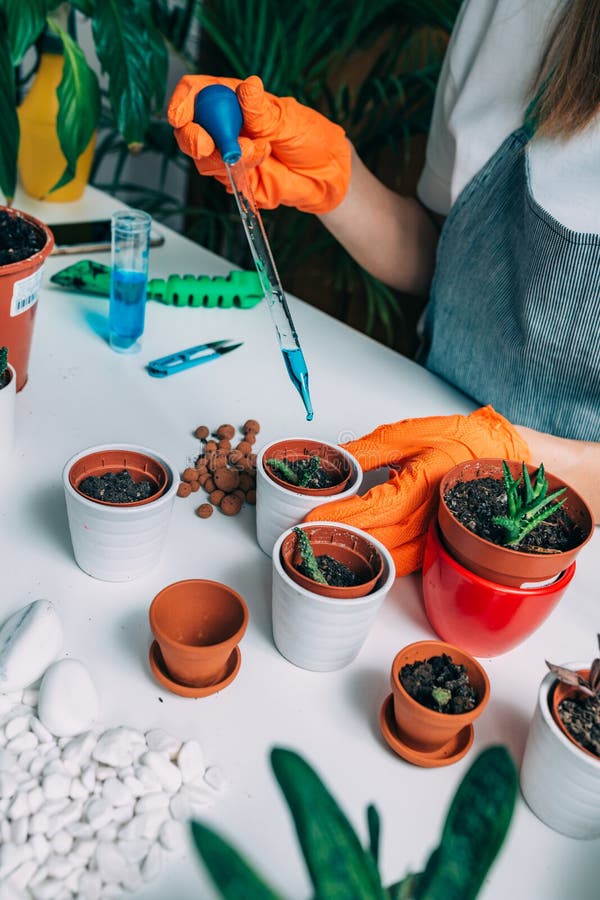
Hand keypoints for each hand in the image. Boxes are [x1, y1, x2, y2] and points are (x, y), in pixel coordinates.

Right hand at [167, 74, 350, 213]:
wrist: (326, 175)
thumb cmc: (311, 137)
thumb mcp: (289, 118)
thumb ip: (263, 110)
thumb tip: (246, 88)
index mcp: (234, 98)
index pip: (196, 93)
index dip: (183, 102)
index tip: (179, 116)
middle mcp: (225, 124)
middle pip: (189, 128)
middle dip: (193, 137)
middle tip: (209, 145)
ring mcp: (228, 152)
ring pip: (203, 156)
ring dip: (225, 155)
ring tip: (257, 151)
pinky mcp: (235, 178)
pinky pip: (222, 176)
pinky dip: (238, 170)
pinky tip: (260, 160)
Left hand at [303, 406, 530, 575]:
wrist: (502, 456)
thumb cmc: (459, 442)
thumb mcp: (409, 434)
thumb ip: (368, 450)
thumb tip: (334, 459)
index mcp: (421, 486)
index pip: (372, 508)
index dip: (341, 514)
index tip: (313, 516)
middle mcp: (429, 517)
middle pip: (378, 538)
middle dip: (342, 538)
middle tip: (308, 535)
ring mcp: (435, 536)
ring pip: (391, 557)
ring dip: (359, 556)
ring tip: (328, 548)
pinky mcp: (437, 546)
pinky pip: (405, 563)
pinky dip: (381, 562)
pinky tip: (360, 556)